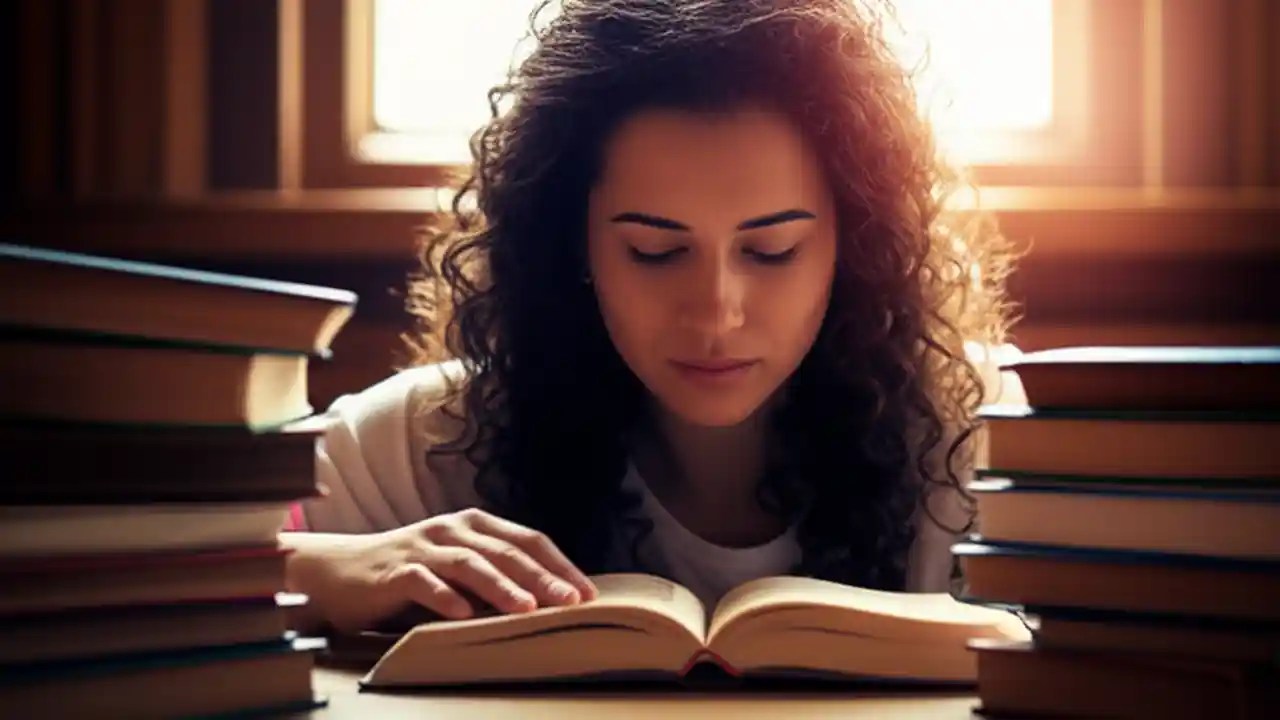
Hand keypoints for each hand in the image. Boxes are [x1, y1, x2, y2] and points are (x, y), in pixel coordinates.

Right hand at [285, 509, 597, 632]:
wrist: (341, 570)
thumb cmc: (411, 572)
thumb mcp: (458, 569)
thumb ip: (494, 577)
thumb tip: (549, 600)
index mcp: (475, 525)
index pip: (527, 539)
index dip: (559, 564)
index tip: (588, 592)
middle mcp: (452, 529)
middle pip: (505, 551)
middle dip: (541, 576)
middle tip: (570, 601)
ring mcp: (423, 547)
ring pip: (469, 564)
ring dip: (500, 586)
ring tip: (527, 608)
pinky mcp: (394, 570)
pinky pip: (423, 582)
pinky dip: (444, 597)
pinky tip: (464, 615)